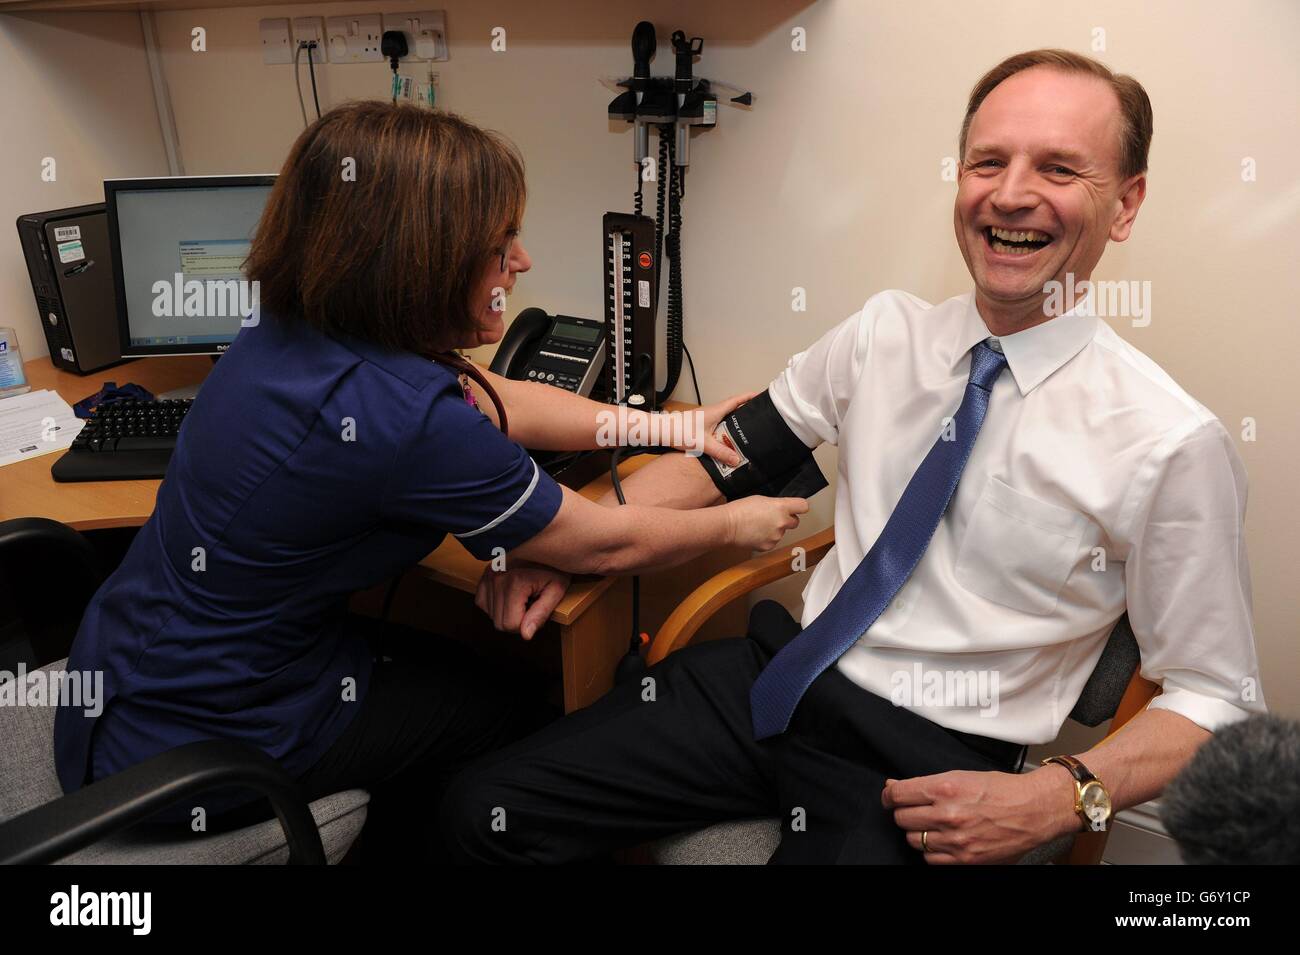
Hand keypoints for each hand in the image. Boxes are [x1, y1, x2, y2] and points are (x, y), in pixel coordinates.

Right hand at [474, 560, 571, 639]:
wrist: (547, 540)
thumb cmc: (555, 566)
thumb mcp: (556, 589)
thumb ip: (541, 613)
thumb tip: (525, 635)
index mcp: (514, 582)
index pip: (511, 625)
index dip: (528, 624)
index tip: (538, 608)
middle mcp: (496, 578)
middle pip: (499, 623)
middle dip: (517, 620)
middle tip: (531, 603)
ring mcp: (488, 575)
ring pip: (490, 615)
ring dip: (506, 612)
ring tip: (522, 596)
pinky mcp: (484, 574)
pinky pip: (482, 602)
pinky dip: (495, 604)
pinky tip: (510, 596)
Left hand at [669, 390, 758, 465]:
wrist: (662, 431)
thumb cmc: (679, 431)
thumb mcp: (703, 444)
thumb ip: (720, 452)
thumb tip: (737, 459)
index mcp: (716, 411)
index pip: (737, 400)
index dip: (749, 397)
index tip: (761, 395)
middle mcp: (712, 411)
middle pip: (733, 407)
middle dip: (746, 409)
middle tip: (758, 413)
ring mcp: (706, 417)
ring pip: (725, 416)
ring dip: (735, 419)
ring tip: (747, 427)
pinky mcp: (701, 424)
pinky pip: (718, 423)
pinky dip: (726, 427)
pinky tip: (727, 437)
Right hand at [724, 495, 807, 550]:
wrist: (728, 525)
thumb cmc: (740, 510)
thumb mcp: (762, 499)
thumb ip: (776, 504)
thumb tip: (783, 509)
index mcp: (781, 507)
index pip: (803, 506)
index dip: (799, 507)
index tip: (796, 508)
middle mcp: (782, 522)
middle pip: (795, 522)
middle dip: (787, 520)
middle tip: (773, 517)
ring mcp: (776, 536)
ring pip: (782, 532)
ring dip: (775, 530)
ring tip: (758, 525)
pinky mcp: (769, 546)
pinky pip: (773, 541)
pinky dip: (766, 538)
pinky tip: (756, 533)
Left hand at [881, 766, 1078, 863]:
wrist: (1033, 810)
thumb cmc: (1000, 790)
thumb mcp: (961, 775)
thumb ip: (925, 784)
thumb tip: (894, 788)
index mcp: (945, 788)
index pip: (897, 795)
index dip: (889, 796)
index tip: (890, 797)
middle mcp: (948, 815)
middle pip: (902, 819)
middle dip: (905, 813)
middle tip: (916, 810)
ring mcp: (956, 840)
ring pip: (914, 840)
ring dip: (919, 833)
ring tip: (932, 825)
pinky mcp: (966, 859)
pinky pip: (930, 859)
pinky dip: (932, 851)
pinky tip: (942, 841)